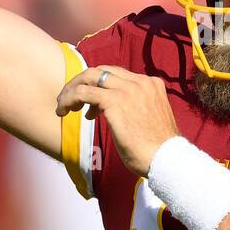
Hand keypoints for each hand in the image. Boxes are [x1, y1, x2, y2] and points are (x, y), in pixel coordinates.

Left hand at [56, 66, 179, 176]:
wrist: (167, 159)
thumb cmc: (158, 149)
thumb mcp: (150, 119)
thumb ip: (137, 108)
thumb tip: (117, 112)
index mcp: (151, 84)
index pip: (117, 74)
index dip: (99, 86)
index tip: (91, 106)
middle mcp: (140, 82)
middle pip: (101, 70)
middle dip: (82, 82)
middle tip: (70, 100)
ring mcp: (128, 90)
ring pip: (89, 77)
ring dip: (71, 90)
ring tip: (63, 107)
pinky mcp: (115, 102)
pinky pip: (84, 92)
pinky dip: (69, 99)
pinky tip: (63, 112)